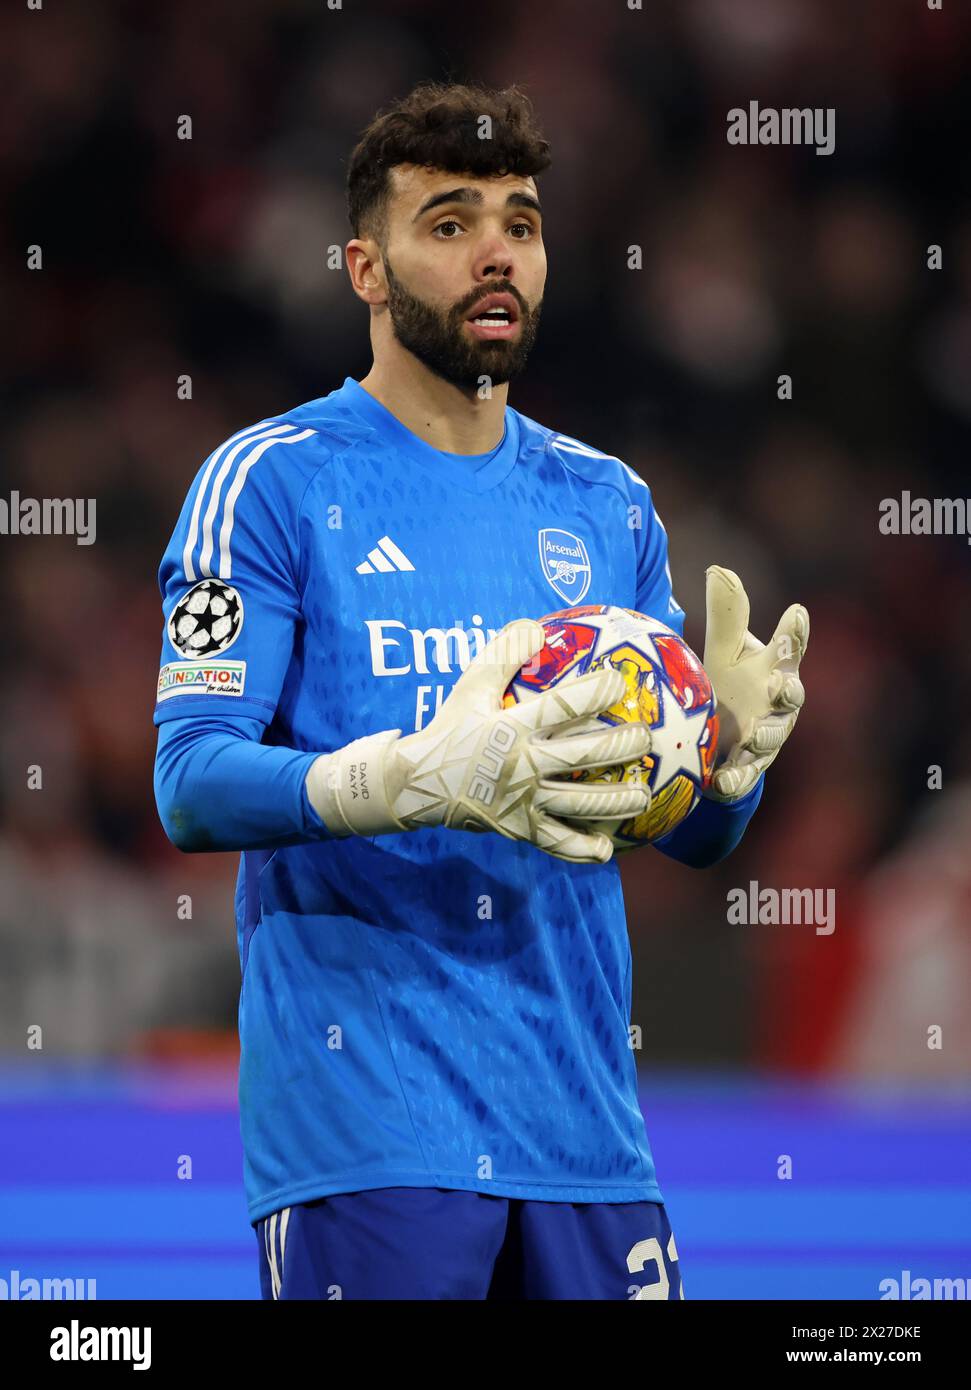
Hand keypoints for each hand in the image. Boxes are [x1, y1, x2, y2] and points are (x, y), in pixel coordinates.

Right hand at [308, 618, 651, 863]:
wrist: (417, 783)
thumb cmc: (451, 727)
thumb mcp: (470, 685)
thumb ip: (503, 654)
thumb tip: (538, 629)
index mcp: (511, 727)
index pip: (562, 706)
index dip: (595, 691)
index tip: (619, 681)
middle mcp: (522, 765)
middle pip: (583, 756)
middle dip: (622, 746)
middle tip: (646, 738)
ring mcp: (523, 801)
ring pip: (580, 802)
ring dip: (617, 800)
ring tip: (643, 794)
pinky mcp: (520, 829)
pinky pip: (557, 843)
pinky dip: (583, 848)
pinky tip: (606, 849)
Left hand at [702, 566, 807, 801]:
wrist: (719, 739)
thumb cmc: (730, 685)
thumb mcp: (725, 650)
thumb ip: (727, 615)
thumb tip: (719, 569)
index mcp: (776, 670)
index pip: (790, 648)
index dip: (795, 633)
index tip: (796, 613)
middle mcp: (778, 706)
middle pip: (790, 696)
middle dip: (788, 689)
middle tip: (780, 681)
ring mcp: (764, 740)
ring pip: (770, 739)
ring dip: (765, 737)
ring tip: (754, 734)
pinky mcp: (744, 770)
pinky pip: (742, 778)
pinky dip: (733, 781)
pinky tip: (719, 782)